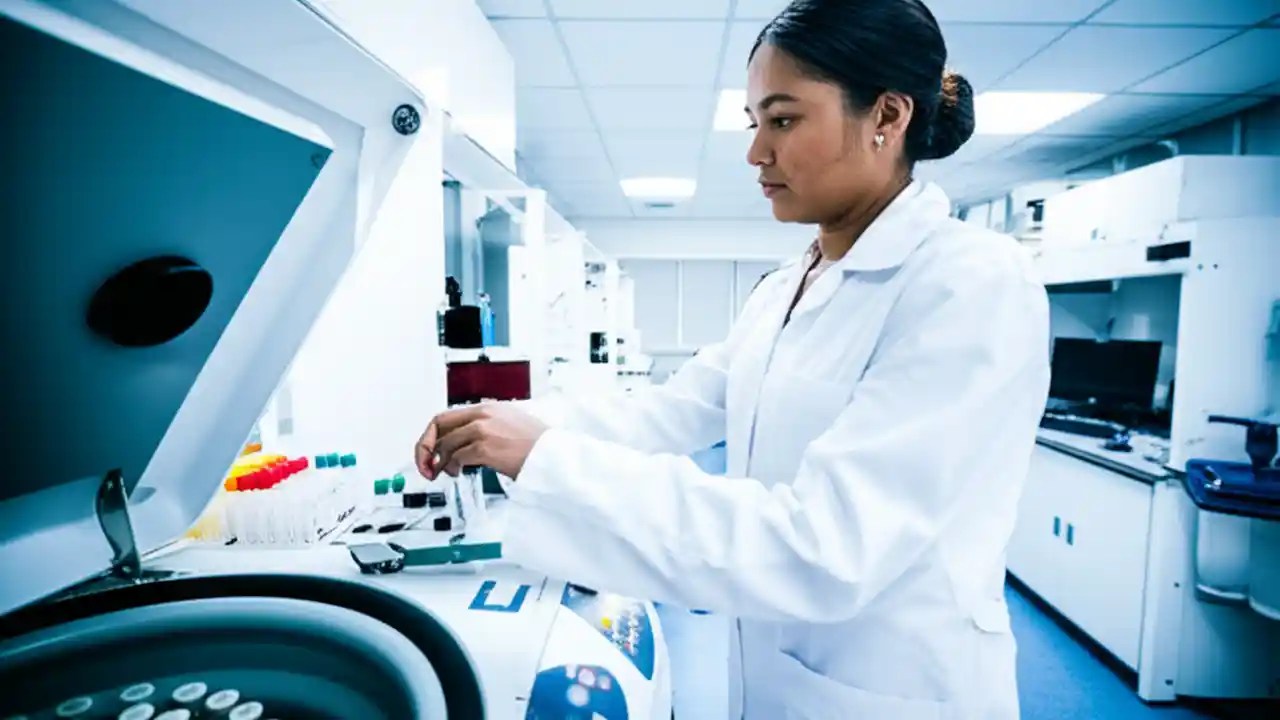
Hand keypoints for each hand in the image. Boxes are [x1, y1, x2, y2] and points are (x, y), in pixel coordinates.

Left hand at [414, 403, 547, 480]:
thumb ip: (486, 428)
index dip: (433, 434)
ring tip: (446, 472)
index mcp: (488, 408)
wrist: (552, 455)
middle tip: (425, 463)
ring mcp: (483, 430)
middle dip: (426, 446)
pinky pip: (457, 457)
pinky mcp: (484, 448)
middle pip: (439, 425)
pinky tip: (458, 472)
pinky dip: (453, 467)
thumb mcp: (509, 425)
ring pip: (446, 444)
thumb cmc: (536, 445)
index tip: (430, 448)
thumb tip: (462, 443)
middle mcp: (483, 414)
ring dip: (440, 461)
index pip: (448, 416)